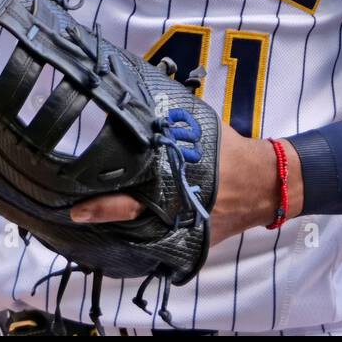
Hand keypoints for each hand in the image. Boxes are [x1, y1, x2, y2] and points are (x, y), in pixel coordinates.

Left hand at [69, 127, 303, 245]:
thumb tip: (141, 96)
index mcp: (177, 180)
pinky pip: (159, 245)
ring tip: (88, 223)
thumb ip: (170, 121)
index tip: (79, 206)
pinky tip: (119, 236)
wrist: (265, 183)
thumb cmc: (229, 151)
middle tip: (75, 212)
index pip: (135, 195)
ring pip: (143, 236)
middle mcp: (177, 209)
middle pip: (133, 218)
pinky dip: (140, 241)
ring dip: (117, 230)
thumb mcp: (200, 129)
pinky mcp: (191, 241)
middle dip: (104, 214)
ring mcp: (184, 229)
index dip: (105, 202)